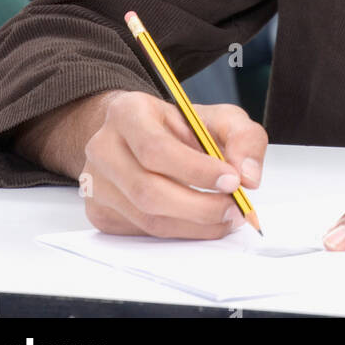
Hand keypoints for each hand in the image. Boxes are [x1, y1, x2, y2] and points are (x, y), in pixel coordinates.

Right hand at [80, 92, 266, 238]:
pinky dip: (179, 232)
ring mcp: (95, 183)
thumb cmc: (180, 127)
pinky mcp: (100, 212)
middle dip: (200, 206)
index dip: (196, 170)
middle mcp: (103, 147)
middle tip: (235, 208)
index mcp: (127, 112)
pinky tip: (201, 222)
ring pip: (147, 218)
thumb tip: (249, 176)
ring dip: (194, 225)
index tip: (232, 180)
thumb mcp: (219, 118)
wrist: (142, 137)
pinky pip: (143, 232)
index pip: (156, 149)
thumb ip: (243, 138)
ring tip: (225, 217)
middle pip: (148, 190)